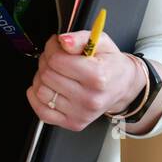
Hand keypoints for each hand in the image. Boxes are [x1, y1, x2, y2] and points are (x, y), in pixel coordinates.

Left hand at [25, 30, 144, 130]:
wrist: (123, 86)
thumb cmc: (111, 64)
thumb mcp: (102, 42)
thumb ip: (80, 38)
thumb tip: (63, 40)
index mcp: (98, 76)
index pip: (57, 60)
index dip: (52, 47)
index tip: (57, 44)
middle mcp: (90, 98)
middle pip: (47, 74)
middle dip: (46, 60)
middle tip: (55, 56)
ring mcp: (81, 114)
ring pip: (41, 92)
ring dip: (41, 78)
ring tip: (53, 72)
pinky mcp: (74, 123)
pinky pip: (42, 112)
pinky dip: (38, 98)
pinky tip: (48, 87)